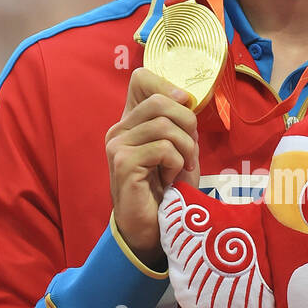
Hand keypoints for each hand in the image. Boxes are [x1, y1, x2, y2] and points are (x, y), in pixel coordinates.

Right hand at [106, 68, 200, 267]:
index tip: (185, 108)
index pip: (142, 78)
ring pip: (164, 125)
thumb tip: (185, 97)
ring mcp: (117, 145)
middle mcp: (119, 129)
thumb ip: (180, 122)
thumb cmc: (168, 190)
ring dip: (184, 148)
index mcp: (131, 121)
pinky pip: (163, 148)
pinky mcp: (123, 163)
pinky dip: (176, 164)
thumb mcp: (180, 149)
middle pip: (160, 100)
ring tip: (181, 168)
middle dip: (187, 124)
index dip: (169, 87)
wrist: (152, 228)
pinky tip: (170, 180)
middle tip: (190, 151)